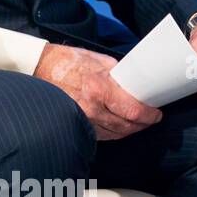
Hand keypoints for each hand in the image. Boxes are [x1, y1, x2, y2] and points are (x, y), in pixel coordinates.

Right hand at [33, 43, 162, 140]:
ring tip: (137, 123)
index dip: (149, 116)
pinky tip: (119, 126)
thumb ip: (120, 75)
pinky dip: (112, 132)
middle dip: (142, 124)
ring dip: (129, 130)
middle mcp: (90, 108)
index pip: (133, 111)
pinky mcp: (74, 124)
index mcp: (99, 89)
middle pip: (126, 126)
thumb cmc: (69, 61)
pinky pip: (99, 134)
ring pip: (113, 134)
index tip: (156, 114)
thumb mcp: (100, 61)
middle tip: (150, 119)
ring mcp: (81, 118)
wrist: (40, 67)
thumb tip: (138, 83)